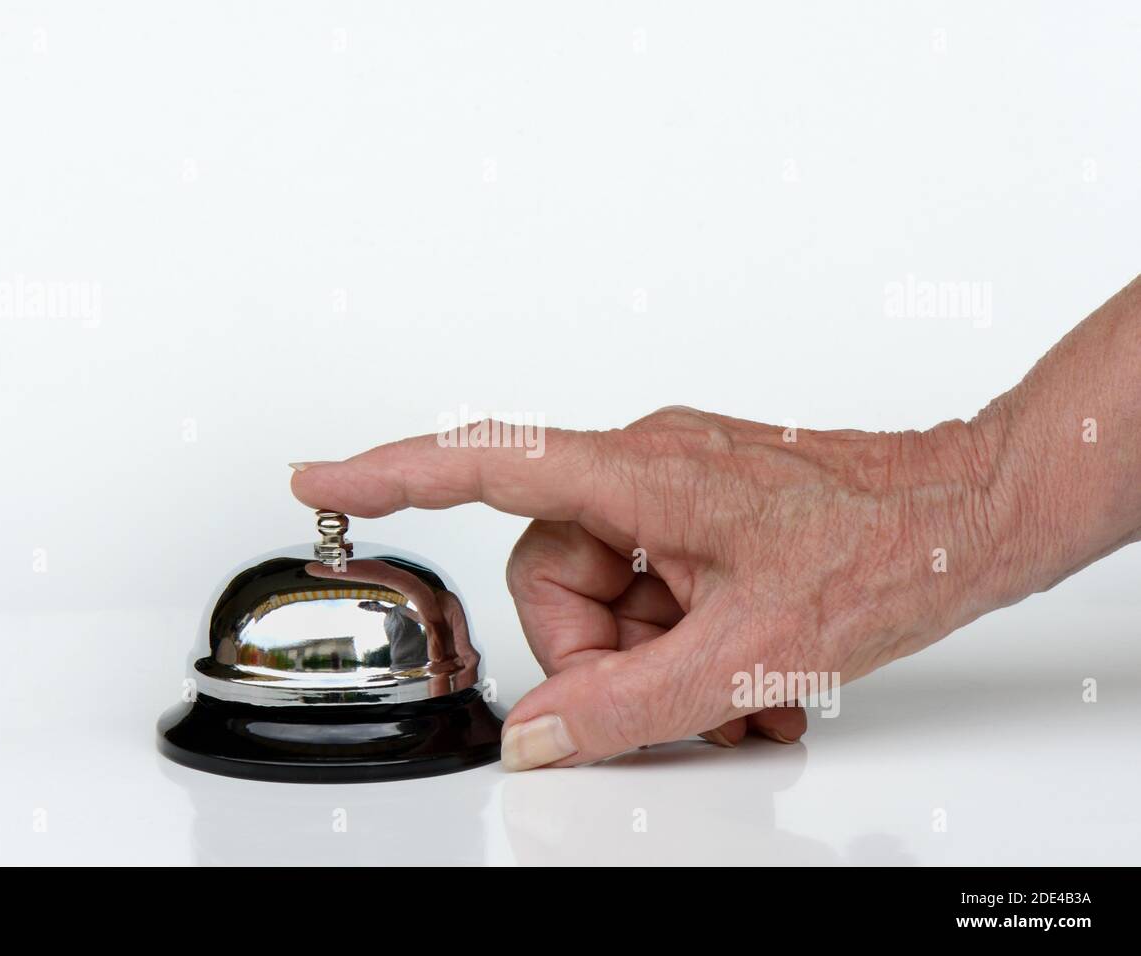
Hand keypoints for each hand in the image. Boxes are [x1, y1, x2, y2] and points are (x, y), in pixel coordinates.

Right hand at [289, 406, 1014, 768]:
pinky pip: (646, 583)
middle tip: (670, 696)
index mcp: (638, 474)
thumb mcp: (748, 655)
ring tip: (731, 694)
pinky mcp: (699, 510)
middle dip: (595, 652)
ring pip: (601, 588)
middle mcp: (643, 465)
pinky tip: (740, 677)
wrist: (968, 510)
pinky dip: (677, 640)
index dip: (391, 474)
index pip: (485, 465)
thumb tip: (538, 733)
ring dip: (650, 657)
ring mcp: (672, 488)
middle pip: (548, 570)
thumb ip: (629, 704)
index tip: (320, 478)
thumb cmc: (882, 547)